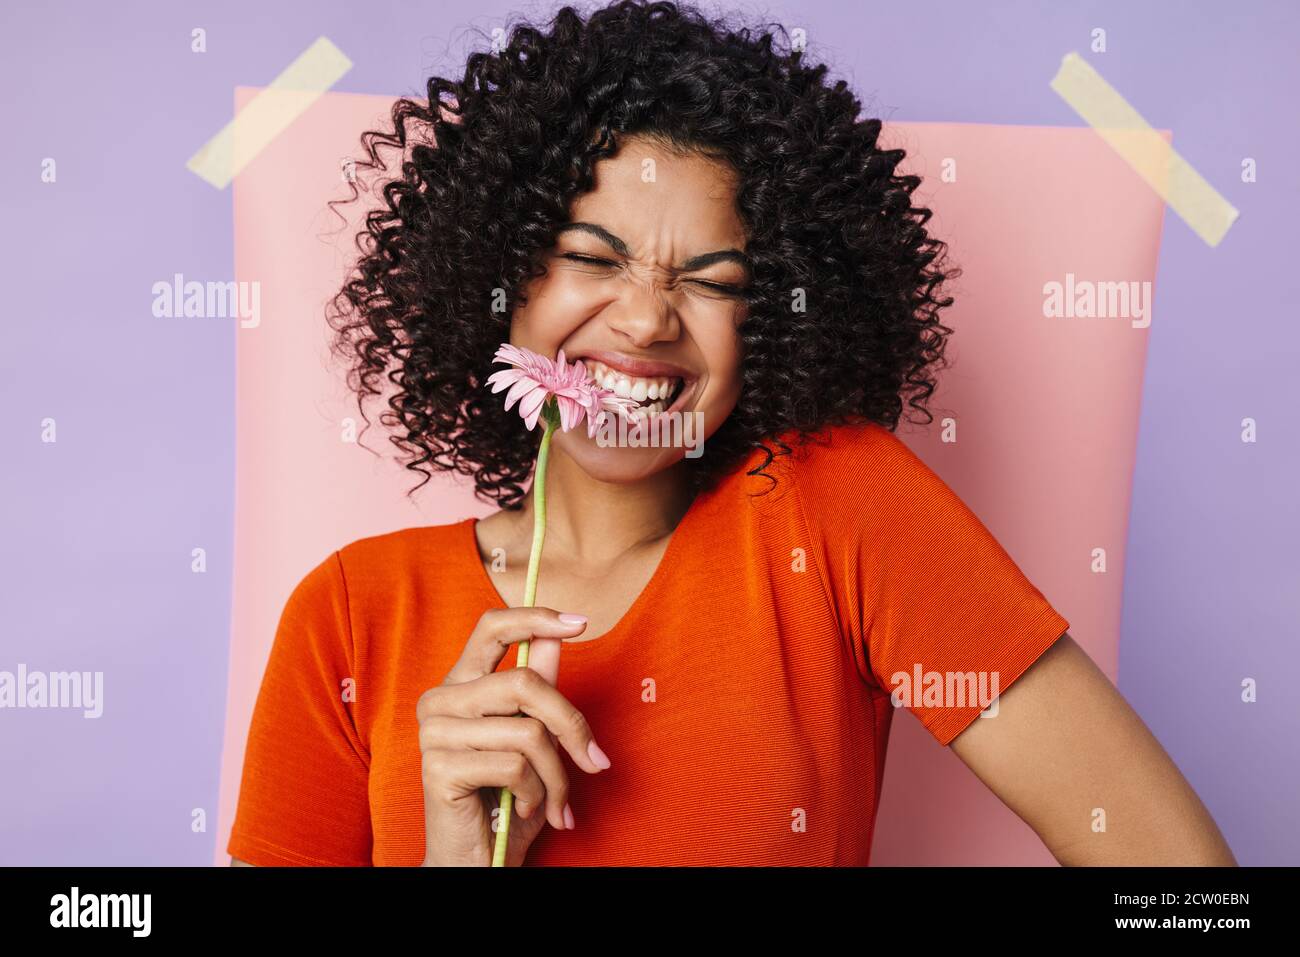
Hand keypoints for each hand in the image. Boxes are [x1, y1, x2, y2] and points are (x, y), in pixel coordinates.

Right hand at [416, 607, 611, 865]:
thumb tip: (556, 637)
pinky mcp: (438, 767)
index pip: (491, 628)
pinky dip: (537, 793)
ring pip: (527, 731)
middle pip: (525, 682)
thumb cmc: (507, 800)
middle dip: (571, 725)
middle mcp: (439, 701)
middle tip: (595, 762)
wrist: (478, 860)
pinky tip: (527, 810)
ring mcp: (434, 733)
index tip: (581, 623)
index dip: (535, 618)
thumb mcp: (534, 739)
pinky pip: (514, 765)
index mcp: (460, 685)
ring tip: (556, 802)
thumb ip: (540, 687)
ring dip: (557, 774)